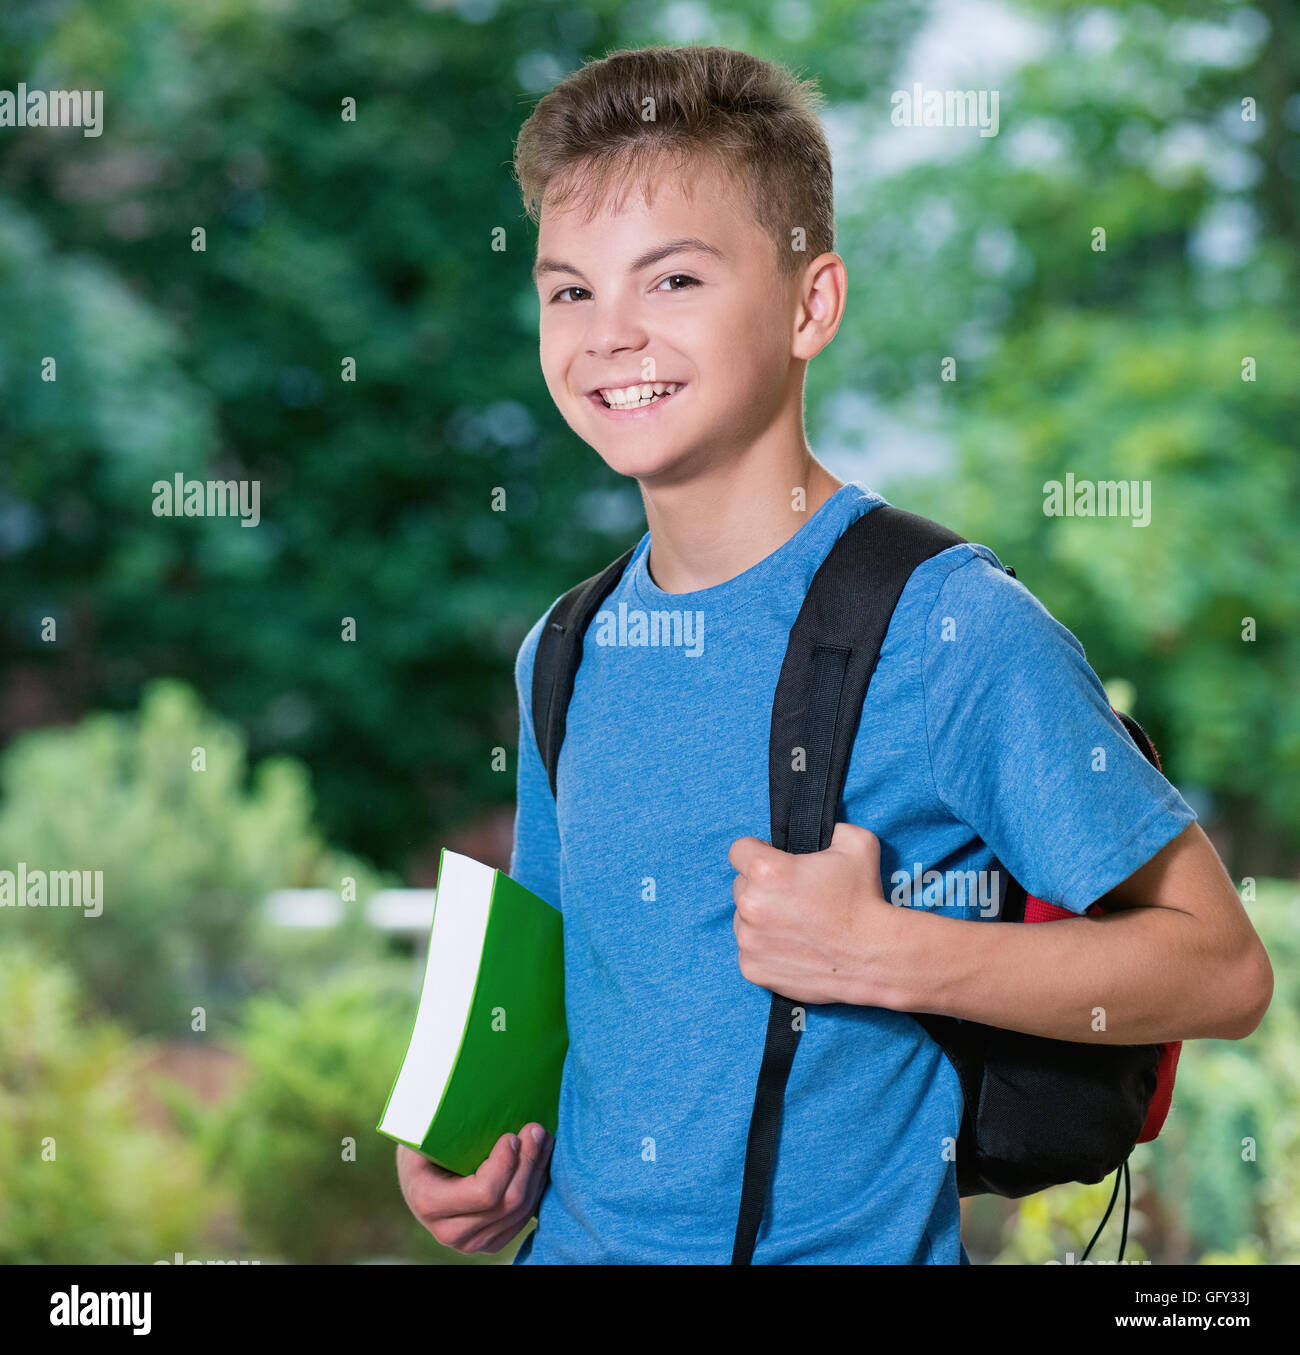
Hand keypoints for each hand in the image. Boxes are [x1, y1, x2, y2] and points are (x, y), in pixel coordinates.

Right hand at [396, 1124, 553, 1254]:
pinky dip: (537, 1186)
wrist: (419, 1174)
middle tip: (537, 1129)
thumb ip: (440, 1118)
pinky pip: (524, 1218)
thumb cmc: (423, 1140)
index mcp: (428, 1201)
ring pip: (521, 1211)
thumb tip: (465, 1082)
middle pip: (508, 1202)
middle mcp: (449, 1232)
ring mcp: (472, 1242)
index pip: (484, 1192)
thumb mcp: (422, 1129)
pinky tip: (539, 1160)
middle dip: (529, 1162)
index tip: (512, 1135)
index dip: (506, 1163)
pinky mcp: (491, 1241)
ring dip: (537, 1171)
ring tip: (543, 1138)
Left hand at [728, 821, 899, 1006]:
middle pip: (741, 886)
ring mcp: (749, 940)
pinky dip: (765, 949)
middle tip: (793, 897)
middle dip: (761, 888)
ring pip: (743, 919)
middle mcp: (751, 904)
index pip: (739, 850)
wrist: (876, 957)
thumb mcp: (857, 842)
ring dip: (761, 919)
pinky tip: (793, 947)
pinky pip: (749, 951)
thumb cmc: (865, 900)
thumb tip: (824, 832)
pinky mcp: (753, 969)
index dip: (759, 852)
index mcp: (767, 870)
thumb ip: (831, 829)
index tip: (775, 861)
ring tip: (795, 925)